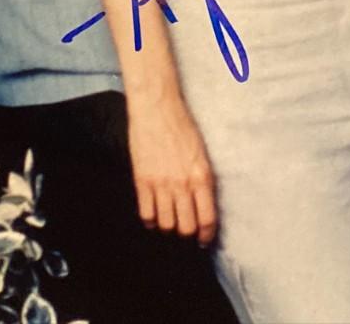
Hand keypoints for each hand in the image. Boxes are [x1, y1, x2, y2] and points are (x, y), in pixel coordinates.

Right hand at [127, 96, 217, 244]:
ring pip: (166, 224)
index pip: (207, 218)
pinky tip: (154, 216)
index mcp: (202, 175)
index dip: (206, 235)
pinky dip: (151, 220)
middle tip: (187, 232)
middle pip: (186, 227)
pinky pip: (146, 214)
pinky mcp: (142, 182)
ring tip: (170, 221)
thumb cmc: (181, 125)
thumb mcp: (201, 152)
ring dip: (169, 226)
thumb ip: (202, 179)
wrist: (156, 108)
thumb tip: (203, 203)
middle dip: (188, 233)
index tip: (204, 240)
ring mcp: (161, 184)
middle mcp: (182, 184)